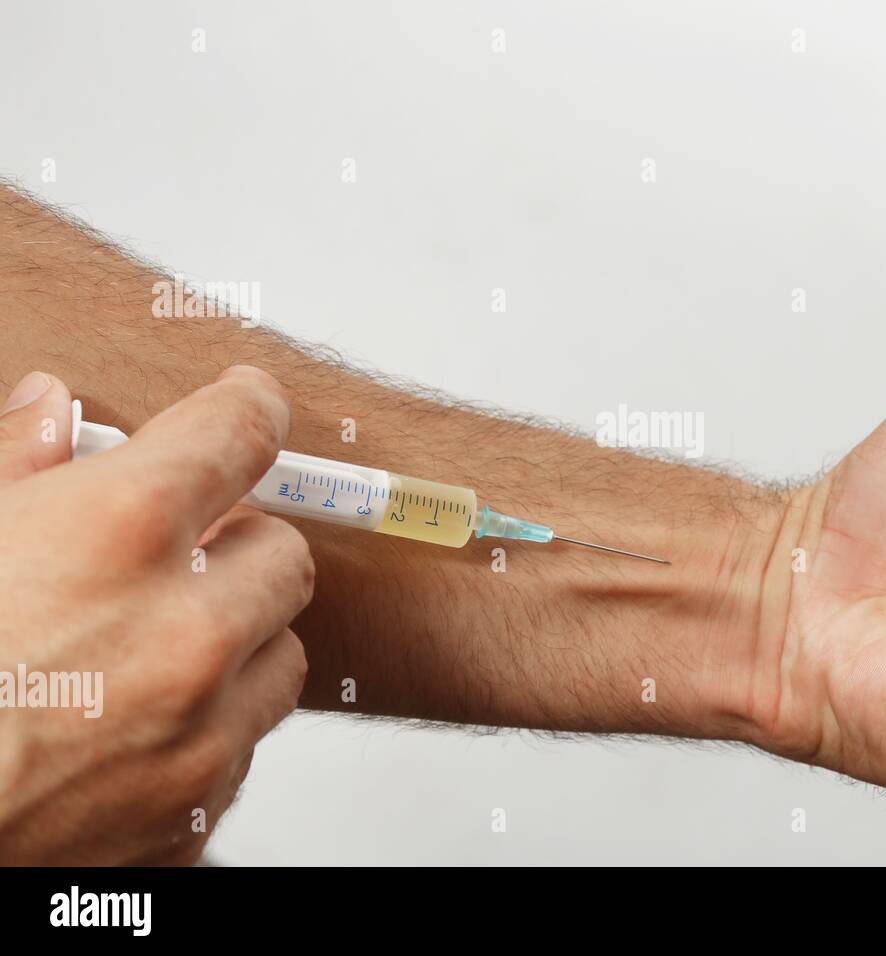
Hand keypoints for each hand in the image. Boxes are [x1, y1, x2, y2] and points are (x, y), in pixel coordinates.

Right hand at [0, 366, 313, 862]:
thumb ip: (9, 467)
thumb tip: (47, 407)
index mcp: (117, 534)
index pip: (236, 433)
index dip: (248, 407)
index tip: (252, 404)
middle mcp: (184, 634)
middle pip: (283, 554)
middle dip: (239, 545)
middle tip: (183, 552)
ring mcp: (197, 736)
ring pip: (279, 658)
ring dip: (235, 641)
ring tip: (151, 645)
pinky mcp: (189, 818)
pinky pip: (239, 749)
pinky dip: (203, 728)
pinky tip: (128, 726)